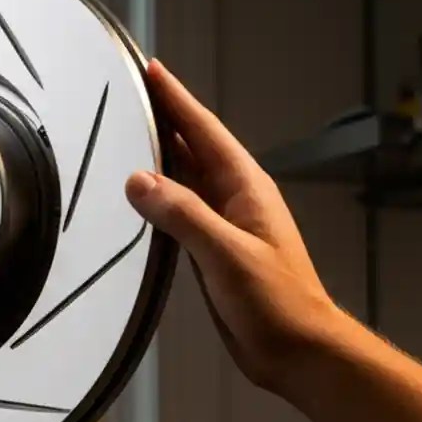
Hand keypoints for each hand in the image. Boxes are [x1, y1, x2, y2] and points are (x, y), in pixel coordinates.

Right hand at [125, 60, 343, 394]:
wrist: (297, 351)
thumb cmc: (276, 302)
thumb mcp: (227, 253)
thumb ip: (183, 215)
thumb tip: (137, 180)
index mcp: (245, 188)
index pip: (203, 131)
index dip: (177, 99)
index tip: (151, 70)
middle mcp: (234, 198)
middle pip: (192, 147)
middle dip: (163, 118)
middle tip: (128, 93)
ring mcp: (223, 223)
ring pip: (184, 178)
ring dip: (157, 155)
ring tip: (124, 133)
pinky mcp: (210, 250)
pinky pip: (178, 209)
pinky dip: (156, 195)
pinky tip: (136, 196)